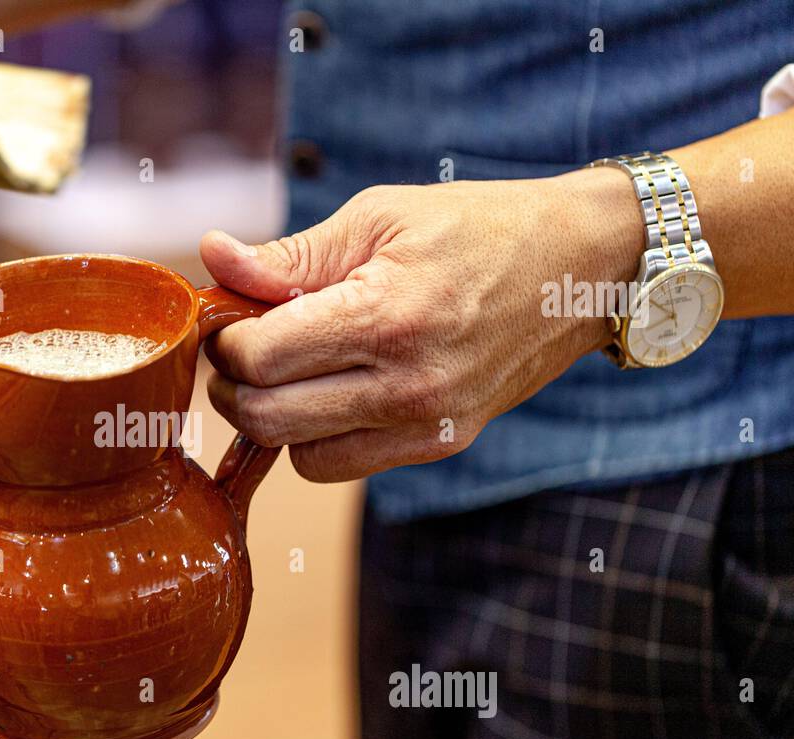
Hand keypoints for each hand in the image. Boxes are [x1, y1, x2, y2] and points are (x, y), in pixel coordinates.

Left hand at [199, 168, 644, 481]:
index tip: (231, 316)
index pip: (260, 358)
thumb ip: (290, 256)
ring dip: (273, 416)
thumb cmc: (476, 228)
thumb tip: (213, 258)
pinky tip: (331, 391)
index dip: (226, 339)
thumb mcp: (379, 218)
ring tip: (291, 368)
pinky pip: (340, 466)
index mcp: (387, 316)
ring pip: (295, 455)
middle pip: (265, 418)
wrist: (580, 267)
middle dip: (234, 383)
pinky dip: (316, 438)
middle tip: (244, 346)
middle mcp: (407, 385)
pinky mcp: (440, 446)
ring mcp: (427, 425)